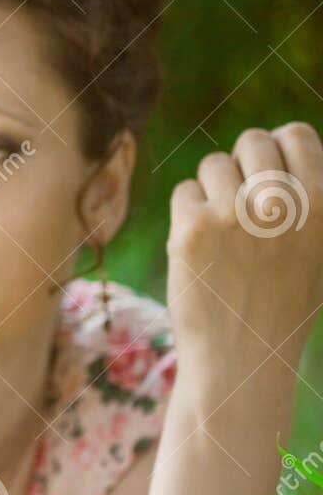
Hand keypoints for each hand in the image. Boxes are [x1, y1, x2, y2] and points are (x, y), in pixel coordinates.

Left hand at [167, 122, 322, 383]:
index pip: (295, 135)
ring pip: (212, 164)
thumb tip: (283, 146)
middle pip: (251, 141)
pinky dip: (188, 214)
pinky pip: (184, 192)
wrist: (243, 359)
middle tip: (238, 201)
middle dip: (242, 165)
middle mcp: (282, 203)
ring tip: (222, 231)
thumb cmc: (282, 305)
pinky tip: (200, 247)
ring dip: (213, 190)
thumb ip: (307, 200)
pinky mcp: (192, 229)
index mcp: (322, 204)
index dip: (277, 148)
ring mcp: (235, 214)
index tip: (267, 170)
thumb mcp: (318, 248)